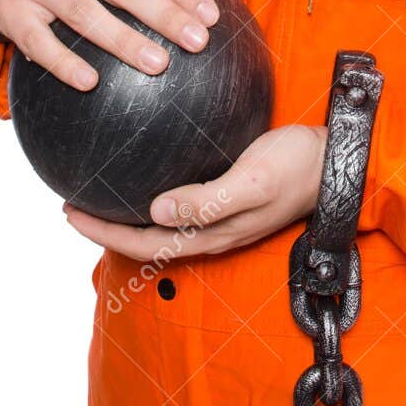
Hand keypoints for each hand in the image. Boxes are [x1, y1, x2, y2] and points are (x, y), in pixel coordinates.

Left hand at [63, 124, 327, 260]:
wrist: (336, 161)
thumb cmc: (296, 169)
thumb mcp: (251, 181)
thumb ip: (206, 200)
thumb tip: (155, 210)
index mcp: (211, 235)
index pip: (143, 244)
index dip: (103, 233)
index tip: (69, 213)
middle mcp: (210, 232)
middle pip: (145, 239)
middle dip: (106, 226)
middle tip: (71, 203)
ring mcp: (219, 217)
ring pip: (160, 224)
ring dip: (126, 213)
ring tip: (101, 191)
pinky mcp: (227, 196)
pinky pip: (179, 203)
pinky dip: (153, 194)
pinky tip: (148, 170)